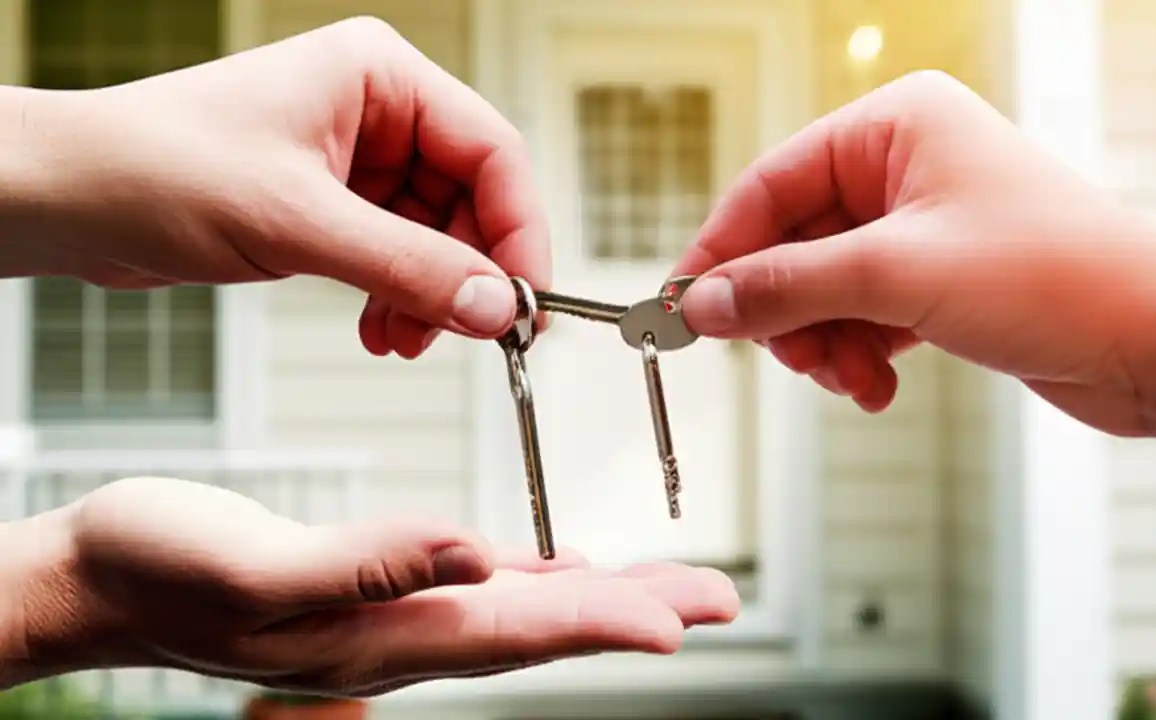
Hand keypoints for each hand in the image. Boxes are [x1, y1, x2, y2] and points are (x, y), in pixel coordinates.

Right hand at [1, 477, 736, 695]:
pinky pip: (481, 590)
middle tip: (719, 601)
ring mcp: (394, 617)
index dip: (605, 622)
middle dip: (635, 614)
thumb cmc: (159, 568)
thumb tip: (471, 550)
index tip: (683, 622)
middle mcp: (402, 634)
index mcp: (381, 631)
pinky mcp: (381, 587)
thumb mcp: (249, 564)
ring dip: (603, 601)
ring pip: (524, 610)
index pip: (517, 629)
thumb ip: (361, 564)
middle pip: (543, 628)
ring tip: (671, 593)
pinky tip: (559, 572)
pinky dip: (537, 583)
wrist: (102, 581)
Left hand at [2, 17, 547, 356]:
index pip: (492, 151)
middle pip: (473, 200)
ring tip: (405, 339)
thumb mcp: (299, 223)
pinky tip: (381, 332)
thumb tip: (498, 308)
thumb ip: (409, 268)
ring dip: (432, 296)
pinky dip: (400, 299)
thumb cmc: (156, 167)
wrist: (70, 200)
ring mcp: (357, 162)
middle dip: (469, 274)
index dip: (518, 230)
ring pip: (439, 238)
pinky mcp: (335, 207)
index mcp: (381, 77)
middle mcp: (378, 114)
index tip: (525, 301)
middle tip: (472, 333)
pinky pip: (399, 258)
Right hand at [672, 70, 1155, 437]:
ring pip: (824, 287)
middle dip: (788, 312)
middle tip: (791, 361)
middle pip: (792, 242)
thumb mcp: (895, 277)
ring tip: (853, 379)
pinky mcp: (939, 277)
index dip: (721, 251)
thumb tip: (700, 304)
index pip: (770, 185)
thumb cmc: (1054, 276)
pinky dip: (859, 353)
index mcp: (894, 126)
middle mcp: (905, 166)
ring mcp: (922, 224)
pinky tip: (878, 385)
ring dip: (826, 342)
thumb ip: (784, 288)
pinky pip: (863, 312)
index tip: (684, 309)